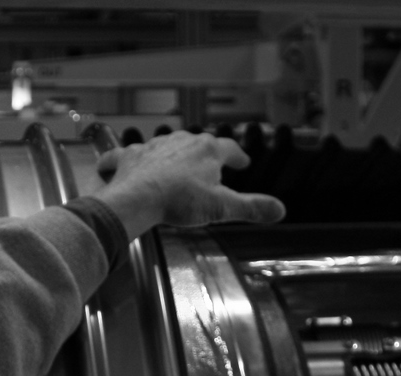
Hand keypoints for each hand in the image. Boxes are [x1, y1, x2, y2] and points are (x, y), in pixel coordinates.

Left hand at [93, 130, 284, 239]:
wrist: (139, 199)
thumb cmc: (181, 201)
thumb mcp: (222, 207)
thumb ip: (252, 208)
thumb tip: (281, 210)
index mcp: (207, 150)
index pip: (229, 149)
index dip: (238, 157)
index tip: (243, 163)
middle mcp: (181, 141)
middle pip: (198, 144)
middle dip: (205, 153)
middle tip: (209, 164)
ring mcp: (153, 146)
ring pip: (166, 145)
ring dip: (172, 152)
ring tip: (174, 163)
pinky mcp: (130, 156)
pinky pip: (126, 154)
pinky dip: (124, 159)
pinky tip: (119, 163)